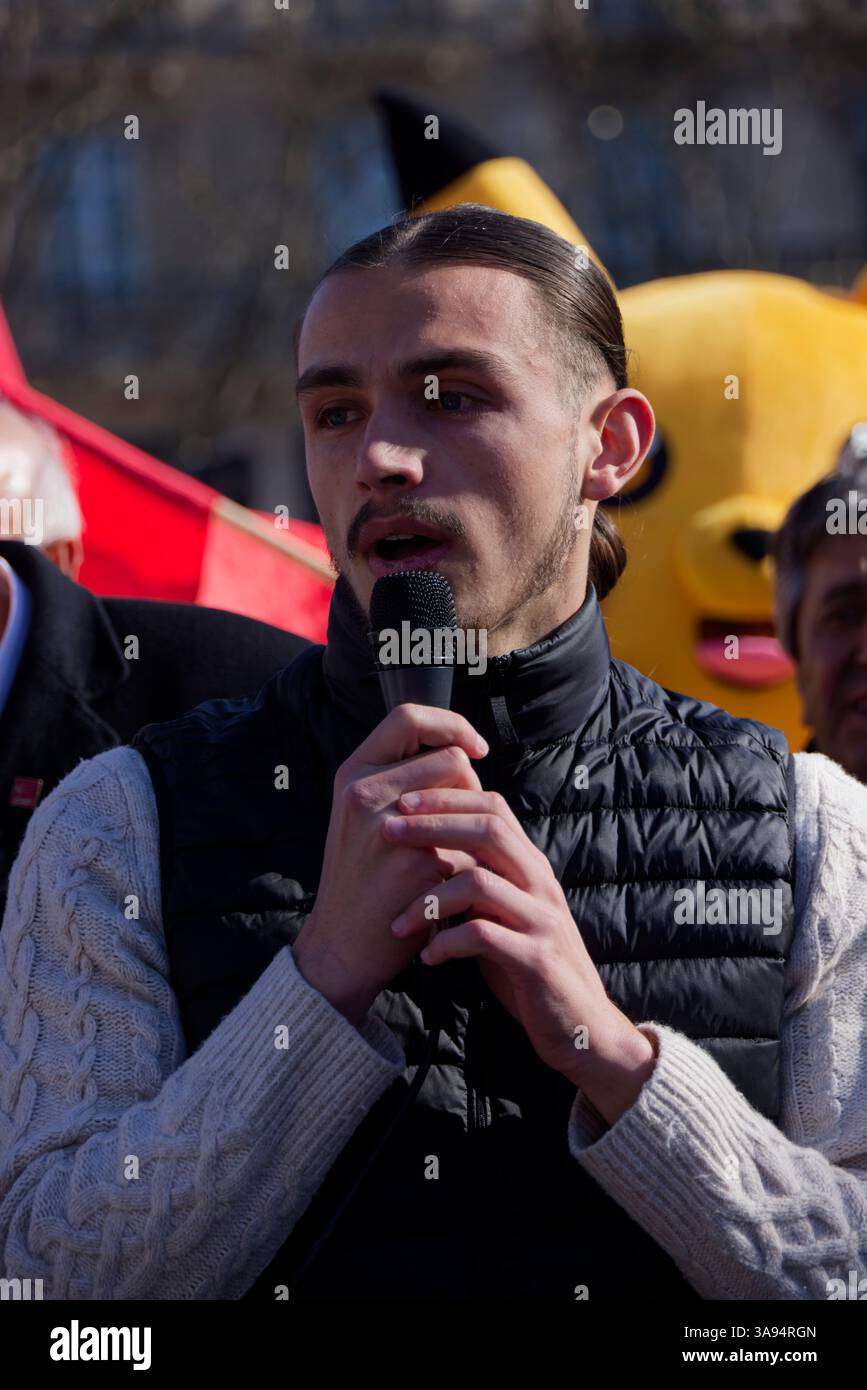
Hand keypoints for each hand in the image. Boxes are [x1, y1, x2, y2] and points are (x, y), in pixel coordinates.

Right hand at [293, 704, 487, 1026]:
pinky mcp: (421, 864)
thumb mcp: (360, 816)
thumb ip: (397, 780)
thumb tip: (462, 751)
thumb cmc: (359, 878)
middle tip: (460, 821)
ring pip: (468, 800)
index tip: (476, 747)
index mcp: (352, 773)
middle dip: (470, 785)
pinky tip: (449, 886)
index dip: (450, 724)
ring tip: (453, 854)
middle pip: (451, 758)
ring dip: (472, 824)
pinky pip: (470, 845)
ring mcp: (394, 827)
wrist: (341, 945)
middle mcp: (366, 793)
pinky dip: (469, 864)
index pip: (409, 716)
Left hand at [385, 787, 656, 1124]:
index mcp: (531, 869)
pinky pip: (482, 936)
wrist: (582, 1028)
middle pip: (488, 830)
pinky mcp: (537, 960)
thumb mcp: (506, 916)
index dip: (447, 800)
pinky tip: (428, 957)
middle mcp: (541, 885)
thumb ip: (480, 884)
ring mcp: (542, 921)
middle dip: (432, 825)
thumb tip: (429, 854)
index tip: (402, 803)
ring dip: (428, 898)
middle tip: (387, 831)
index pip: (493, 810)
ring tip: (399, 922)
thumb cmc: (530, 969)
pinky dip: (446, 943)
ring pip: (479, 882)